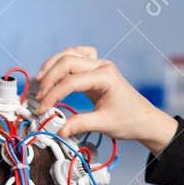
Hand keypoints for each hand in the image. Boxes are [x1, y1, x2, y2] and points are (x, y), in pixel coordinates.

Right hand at [29, 46, 178, 153]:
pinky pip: (76, 55)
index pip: (71, 81)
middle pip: (66, 62)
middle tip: (38, 97)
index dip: (53, 95)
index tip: (43, 109)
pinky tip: (54, 71)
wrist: (145, 119)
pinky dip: (62, 61)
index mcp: (105, 77)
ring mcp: (99, 64)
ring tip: (39, 80)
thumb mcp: (103, 124)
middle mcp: (102, 66)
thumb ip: (79, 124)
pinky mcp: (96, 68)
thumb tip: (59, 130)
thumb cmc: (129, 120)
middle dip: (48, 78)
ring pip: (69, 54)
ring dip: (52, 66)